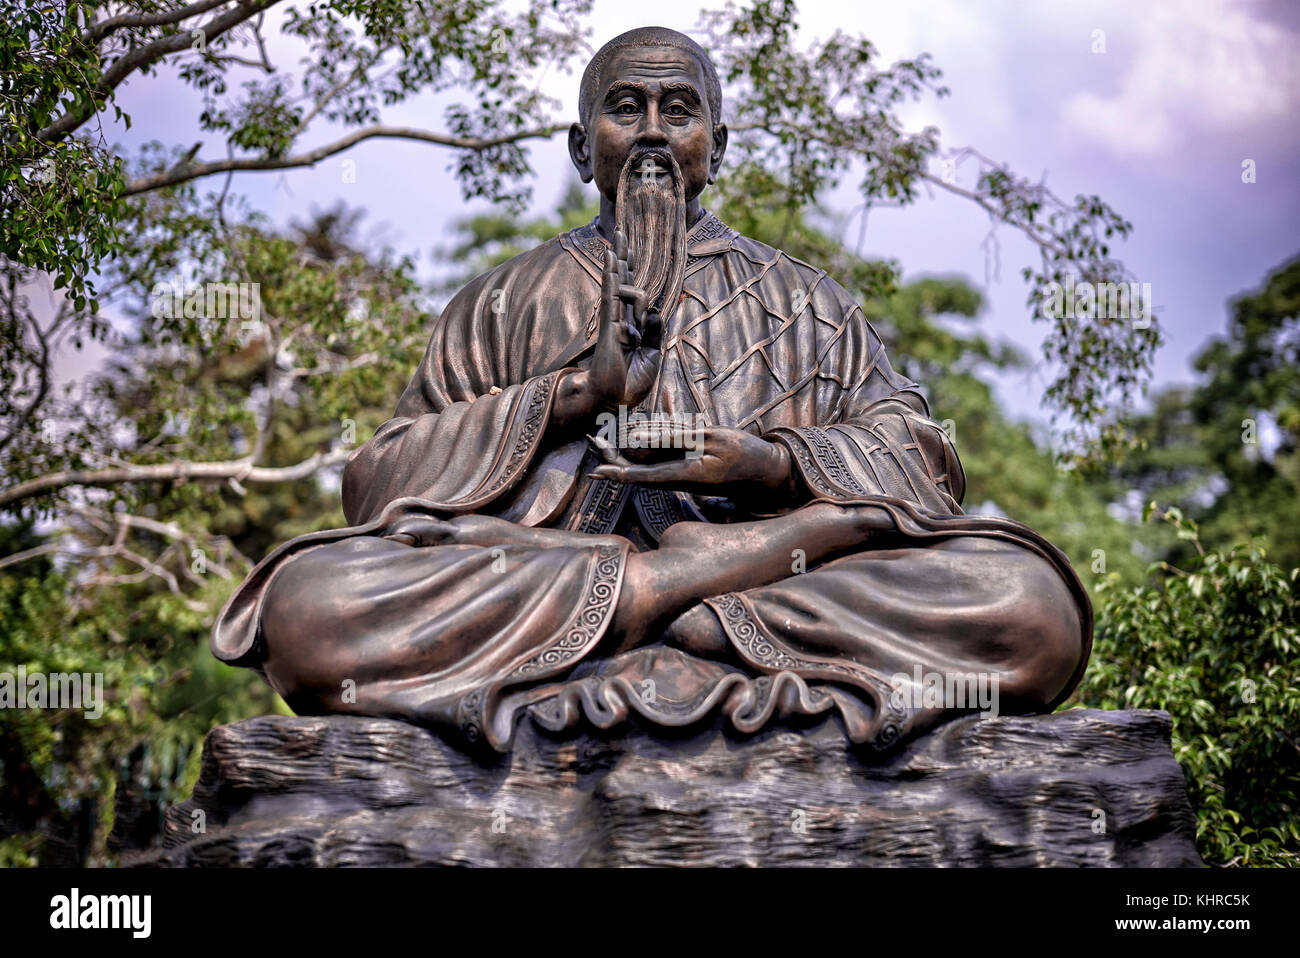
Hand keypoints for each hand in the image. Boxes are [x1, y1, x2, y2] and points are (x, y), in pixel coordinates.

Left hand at [588, 423, 793, 499]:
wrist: (764, 470)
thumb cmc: (742, 453)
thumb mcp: (711, 438)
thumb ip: (675, 436)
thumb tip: (639, 436)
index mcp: (681, 475)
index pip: (640, 476)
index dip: (616, 473)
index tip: (595, 471)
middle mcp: (677, 477)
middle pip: (637, 469)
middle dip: (613, 457)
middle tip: (591, 440)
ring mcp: (683, 473)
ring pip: (647, 461)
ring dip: (626, 448)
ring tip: (603, 435)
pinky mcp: (688, 467)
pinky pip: (662, 456)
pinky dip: (648, 442)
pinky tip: (640, 428)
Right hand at [589, 229, 659, 407]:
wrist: (616, 401)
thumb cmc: (632, 383)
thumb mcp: (653, 355)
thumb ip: (654, 332)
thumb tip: (654, 309)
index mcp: (633, 326)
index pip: (634, 292)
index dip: (633, 272)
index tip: (631, 251)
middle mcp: (623, 318)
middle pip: (624, 280)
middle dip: (624, 256)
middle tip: (623, 232)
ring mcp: (615, 319)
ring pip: (618, 282)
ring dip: (620, 258)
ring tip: (620, 236)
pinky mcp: (610, 324)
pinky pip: (611, 294)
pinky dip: (612, 274)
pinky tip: (611, 257)